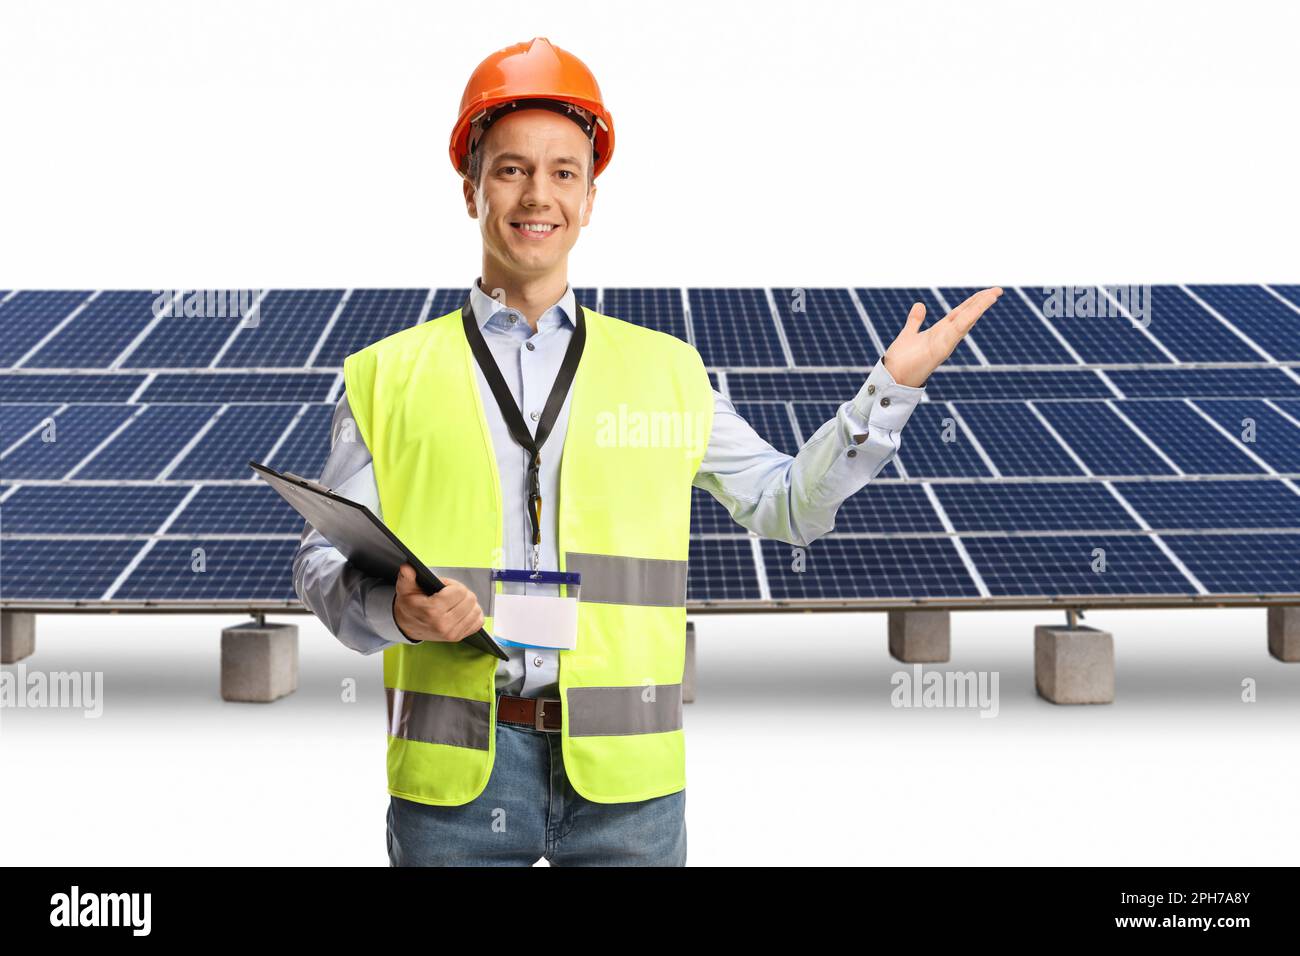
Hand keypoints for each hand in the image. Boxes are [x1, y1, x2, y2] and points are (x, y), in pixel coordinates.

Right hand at [391, 563, 484, 642]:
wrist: (407, 626)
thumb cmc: (410, 606)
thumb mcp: (405, 589)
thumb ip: (406, 577)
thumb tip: (407, 568)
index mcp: (432, 611)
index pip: (460, 591)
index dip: (452, 585)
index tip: (444, 587)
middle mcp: (443, 624)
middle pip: (470, 599)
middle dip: (461, 593)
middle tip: (450, 594)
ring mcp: (452, 633)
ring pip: (476, 610)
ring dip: (468, 603)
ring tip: (455, 602)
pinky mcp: (458, 637)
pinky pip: (478, 622)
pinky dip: (473, 614)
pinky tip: (462, 611)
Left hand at [882, 287, 1002, 386]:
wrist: (893, 378)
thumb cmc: (901, 361)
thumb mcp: (908, 335)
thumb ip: (915, 321)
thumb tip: (919, 305)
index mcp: (940, 332)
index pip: (960, 313)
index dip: (972, 302)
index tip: (986, 292)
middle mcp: (946, 336)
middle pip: (967, 315)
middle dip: (982, 302)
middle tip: (998, 290)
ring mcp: (946, 342)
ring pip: (967, 319)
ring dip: (981, 306)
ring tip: (995, 293)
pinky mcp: (942, 348)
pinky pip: (959, 328)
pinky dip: (971, 315)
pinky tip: (981, 305)